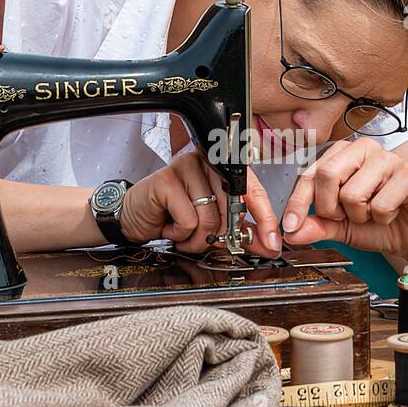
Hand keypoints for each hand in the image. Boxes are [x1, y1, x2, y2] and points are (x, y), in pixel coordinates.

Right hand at [120, 152, 282, 255]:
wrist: (135, 217)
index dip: (264, 220)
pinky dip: (180, 233)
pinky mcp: (167, 180)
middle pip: (232, 208)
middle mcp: (206, 161)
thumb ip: (240, 232)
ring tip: (183, 233)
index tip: (272, 243)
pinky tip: (169, 225)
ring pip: (210, 217)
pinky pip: (189, 219)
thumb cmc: (172, 216)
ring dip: (197, 237)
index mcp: (222, 168)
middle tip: (204, 241)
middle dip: (221, 236)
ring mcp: (186, 167)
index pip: (253, 191)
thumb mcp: (212, 225)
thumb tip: (268, 245)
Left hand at [280, 137, 407, 256]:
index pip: (309, 175)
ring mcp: (388, 158)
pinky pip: (381, 203)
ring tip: (374, 213)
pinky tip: (393, 212)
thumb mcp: (341, 228)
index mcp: (342, 155)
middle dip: (332, 209)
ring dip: (361, 215)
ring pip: (352, 193)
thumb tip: (292, 232)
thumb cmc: (378, 224)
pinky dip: (384, 217)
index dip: (298, 202)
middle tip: (348, 216)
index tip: (290, 226)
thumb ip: (317, 226)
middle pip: (327, 175)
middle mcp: (363, 149)